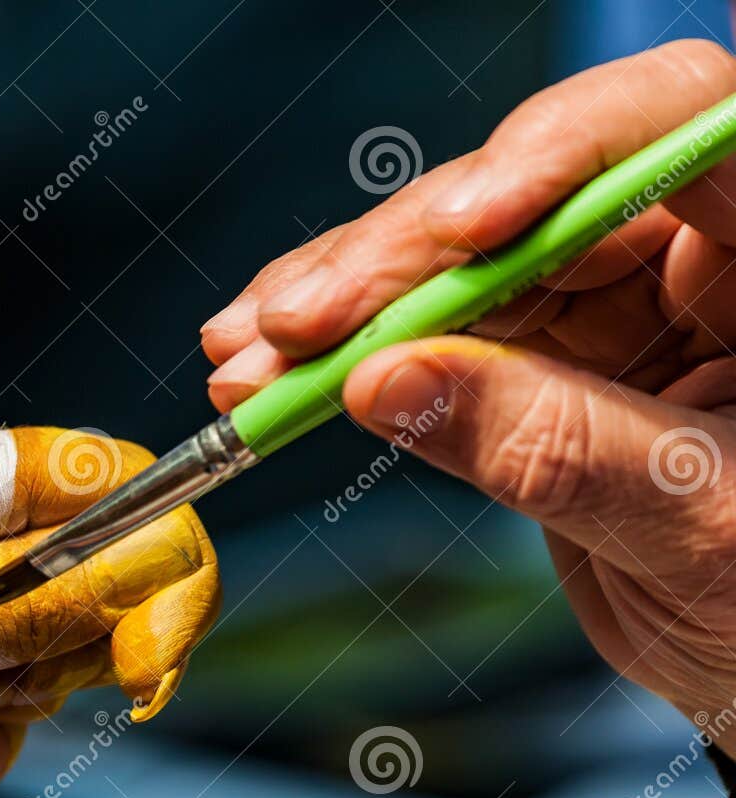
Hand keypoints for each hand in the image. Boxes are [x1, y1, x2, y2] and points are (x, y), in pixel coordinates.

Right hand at [202, 39, 735, 739]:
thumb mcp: (699, 528)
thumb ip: (555, 448)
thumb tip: (385, 383)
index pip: (667, 132)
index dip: (554, 157)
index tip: (459, 233)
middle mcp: (688, 249)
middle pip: (523, 198)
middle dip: (395, 262)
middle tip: (293, 328)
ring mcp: (608, 300)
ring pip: (451, 262)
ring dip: (338, 309)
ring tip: (244, 365)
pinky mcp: (538, 355)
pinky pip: (425, 331)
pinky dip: (340, 354)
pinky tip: (259, 370)